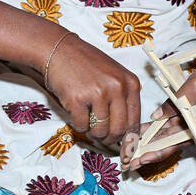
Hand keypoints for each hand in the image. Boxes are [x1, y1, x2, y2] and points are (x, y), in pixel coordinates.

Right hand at [43, 32, 141, 147]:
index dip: (129, 136)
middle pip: (119, 129)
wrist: (60, 50)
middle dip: (110, 138)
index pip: (135, 119)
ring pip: (101, 131)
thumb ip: (123, 98)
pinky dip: (79, 125)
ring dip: (93, 133)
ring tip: (89, 123)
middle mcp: (117, 88)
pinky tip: (77, 114)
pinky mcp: (78, 100)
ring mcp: (98, 94)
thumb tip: (127, 129)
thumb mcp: (115, 75)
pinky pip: (82, 126)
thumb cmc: (86, 63)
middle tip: (103, 137)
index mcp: (130, 83)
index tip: (124, 144)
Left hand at [120, 62, 195, 169]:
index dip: (158, 152)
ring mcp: (194, 129)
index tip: (143, 158)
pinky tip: (138, 135)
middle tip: (130, 163)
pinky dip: (155, 131)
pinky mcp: (189, 122)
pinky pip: (170, 128)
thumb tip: (156, 116)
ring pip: (168, 138)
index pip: (178, 144)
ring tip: (130, 151)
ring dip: (149, 143)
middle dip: (149, 153)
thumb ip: (176, 102)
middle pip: (171, 145)